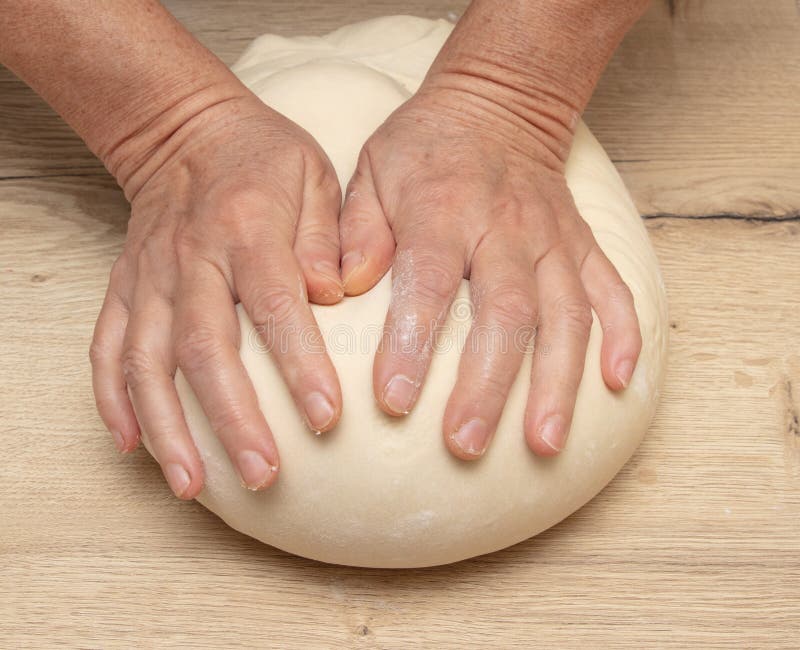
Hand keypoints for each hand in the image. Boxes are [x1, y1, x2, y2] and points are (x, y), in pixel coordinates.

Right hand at [90, 94, 343, 497]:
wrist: (183, 130)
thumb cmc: (263, 158)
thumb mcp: (314, 176)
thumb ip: (327, 237)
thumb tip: (333, 297)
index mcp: (248, 230)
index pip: (274, 306)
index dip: (299, 366)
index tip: (325, 419)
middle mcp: (192, 259)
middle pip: (205, 348)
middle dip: (232, 418)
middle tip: (263, 475)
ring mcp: (149, 278)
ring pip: (147, 361)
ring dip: (167, 428)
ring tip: (191, 485)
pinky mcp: (123, 288)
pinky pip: (107, 348)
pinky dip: (113, 400)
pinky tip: (131, 446)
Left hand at [339, 82, 641, 458]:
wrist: (498, 102)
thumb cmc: (423, 148)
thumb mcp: (371, 172)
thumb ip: (357, 233)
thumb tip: (341, 290)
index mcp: (443, 210)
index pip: (428, 282)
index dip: (412, 343)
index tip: (394, 403)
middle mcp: (506, 228)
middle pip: (506, 312)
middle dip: (488, 384)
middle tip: (466, 445)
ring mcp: (553, 237)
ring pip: (566, 314)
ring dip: (559, 382)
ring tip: (545, 445)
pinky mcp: (583, 243)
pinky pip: (612, 289)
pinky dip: (622, 335)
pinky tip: (619, 383)